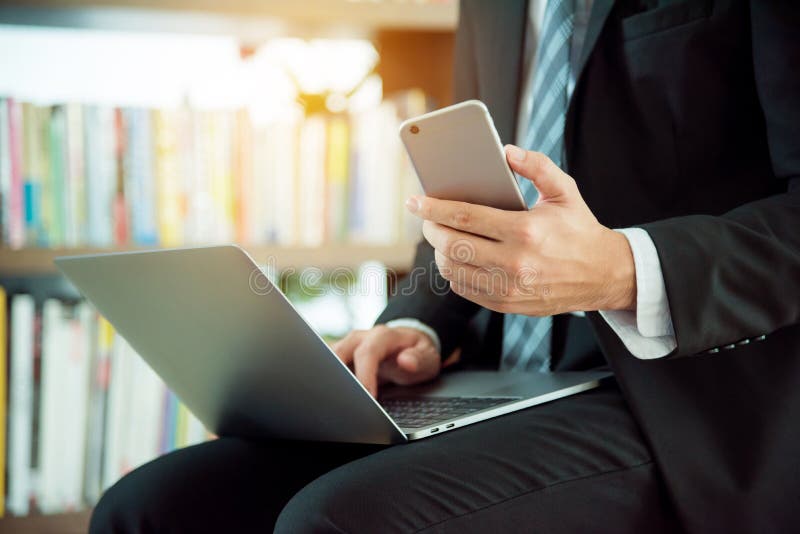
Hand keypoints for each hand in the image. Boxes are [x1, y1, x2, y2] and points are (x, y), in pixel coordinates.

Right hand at [331, 325, 440, 397]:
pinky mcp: (342, 356)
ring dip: (328, 377)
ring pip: (328, 358)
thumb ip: (419, 358)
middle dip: (337, 376)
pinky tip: (330, 395)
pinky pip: (328, 365)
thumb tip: (406, 360)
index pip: (367, 352)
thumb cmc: (417, 352)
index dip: (365, 374)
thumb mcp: (428, 356)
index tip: (368, 396)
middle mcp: (361, 338)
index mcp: (383, 336)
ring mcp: (348, 346)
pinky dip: (327, 379)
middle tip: (342, 400)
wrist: (409, 344)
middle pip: (339, 352)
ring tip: (332, 399)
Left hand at [406, 145, 635, 315]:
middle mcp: (515, 263)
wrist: (604, 275)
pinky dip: (454, 272)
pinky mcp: (507, 305)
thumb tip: (506, 151)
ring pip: (453, 271)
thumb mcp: (565, 191)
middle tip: (425, 218)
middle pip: (452, 245)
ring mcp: (509, 289)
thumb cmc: (580, 230)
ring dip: (439, 252)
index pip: (465, 217)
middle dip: (431, 229)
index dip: (434, 208)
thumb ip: (537, 166)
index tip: (415, 202)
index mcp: (525, 231)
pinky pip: (465, 289)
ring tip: (441, 236)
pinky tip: (457, 258)